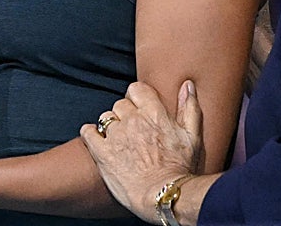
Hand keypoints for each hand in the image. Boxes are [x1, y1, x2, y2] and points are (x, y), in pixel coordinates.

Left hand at [79, 81, 204, 219]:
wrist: (163, 196)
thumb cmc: (180, 169)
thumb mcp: (192, 136)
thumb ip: (190, 108)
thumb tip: (187, 85)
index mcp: (153, 113)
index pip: (136, 89)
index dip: (136, 97)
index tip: (138, 108)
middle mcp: (132, 120)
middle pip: (120, 104)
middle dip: (125, 115)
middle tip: (132, 131)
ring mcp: (116, 135)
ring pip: (105, 117)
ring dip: (110, 126)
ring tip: (118, 140)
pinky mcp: (102, 152)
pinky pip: (88, 132)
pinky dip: (90, 134)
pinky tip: (96, 140)